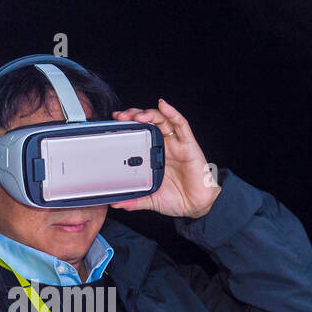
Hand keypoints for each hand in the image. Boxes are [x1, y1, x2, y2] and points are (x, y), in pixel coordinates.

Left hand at [108, 99, 219, 218]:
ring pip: (162, 120)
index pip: (139, 134)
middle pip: (148, 123)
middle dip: (134, 115)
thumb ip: (134, 201)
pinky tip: (163, 105)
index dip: (127, 126)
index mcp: (154, 155)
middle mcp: (164, 146)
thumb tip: (116, 204)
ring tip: (136, 114)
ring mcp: (176, 144)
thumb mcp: (151, 199)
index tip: (114, 123)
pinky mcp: (188, 144)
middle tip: (121, 117)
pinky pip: (181, 125)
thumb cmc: (177, 199)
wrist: (197, 206)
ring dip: (149, 113)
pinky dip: (172, 113)